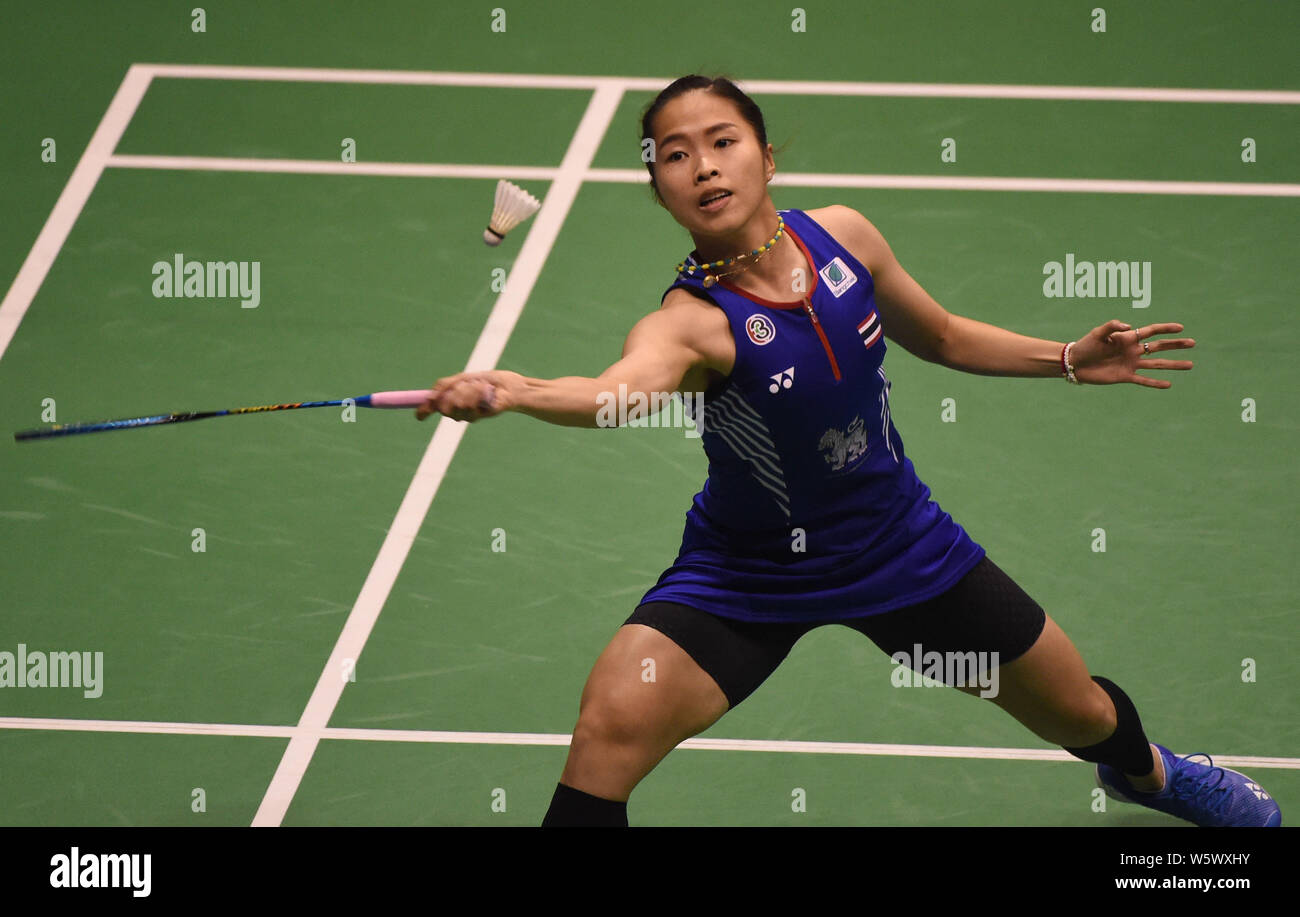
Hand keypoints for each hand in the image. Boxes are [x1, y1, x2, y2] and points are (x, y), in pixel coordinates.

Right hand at [416, 369, 522, 421]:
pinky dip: (477, 393)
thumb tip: (430, 395)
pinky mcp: (482, 415)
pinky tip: (487, 391)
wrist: (510, 386)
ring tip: (481, 386)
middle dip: (453, 393)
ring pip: (458, 405)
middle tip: (465, 384)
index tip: (419, 415)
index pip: (434, 408)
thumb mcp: (463, 379)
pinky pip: (471, 405)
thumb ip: (445, 385)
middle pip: (443, 407)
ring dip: (468, 391)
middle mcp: (459, 410)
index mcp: (453, 400)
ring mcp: (471, 415)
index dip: (424, 411)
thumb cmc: (488, 381)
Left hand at [1069, 320, 1194, 387]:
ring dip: (1173, 365)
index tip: (1181, 327)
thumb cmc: (1086, 345)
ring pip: (1157, 364)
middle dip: (1176, 345)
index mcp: (1128, 338)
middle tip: (1193, 343)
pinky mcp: (1125, 376)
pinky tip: (1169, 384)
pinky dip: (1155, 383)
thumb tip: (1128, 327)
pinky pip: (1143, 380)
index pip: (1151, 332)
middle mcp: (1133, 350)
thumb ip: (1111, 327)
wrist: (1075, 363)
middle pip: (1159, 347)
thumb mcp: (1097, 333)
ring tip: (1190, 365)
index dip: (1166, 329)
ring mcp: (1131, 364)